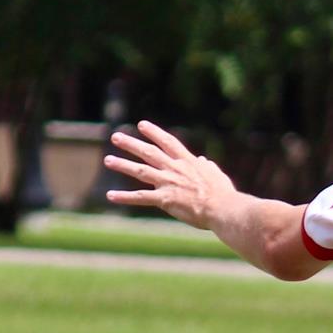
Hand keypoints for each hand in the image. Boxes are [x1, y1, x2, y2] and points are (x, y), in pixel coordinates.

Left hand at [104, 120, 236, 232]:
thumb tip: (205, 161)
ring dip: (122, 165)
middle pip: (148, 152)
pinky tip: (111, 196)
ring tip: (108, 160)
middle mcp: (174, 169)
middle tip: (115, 137)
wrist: (222, 208)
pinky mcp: (165, 199)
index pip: (168, 142)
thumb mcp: (217, 175)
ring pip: (140, 171)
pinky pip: (140, 197)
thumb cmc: (223, 194)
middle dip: (131, 144)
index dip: (154, 132)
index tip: (141, 125)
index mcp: (188, 162)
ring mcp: (168, 183)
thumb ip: (209, 167)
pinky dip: (124, 197)